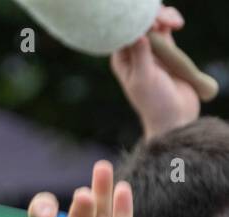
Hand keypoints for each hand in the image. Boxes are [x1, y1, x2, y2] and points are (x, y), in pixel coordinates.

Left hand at [110, 6, 199, 139]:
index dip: (135, 22)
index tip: (149, 24)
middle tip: (163, 21)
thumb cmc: (154, 102)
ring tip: (175, 23)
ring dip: (163, 17)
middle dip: (150, 17)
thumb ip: (141, 56)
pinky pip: (166, 29)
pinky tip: (177, 24)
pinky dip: (170, 21)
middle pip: (138, 24)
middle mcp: (132, 53)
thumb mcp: (144, 79)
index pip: (124, 32)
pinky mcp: (167, 50)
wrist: (174, 116)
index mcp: (121, 59)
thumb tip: (139, 35)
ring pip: (153, 24)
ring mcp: (150, 51)